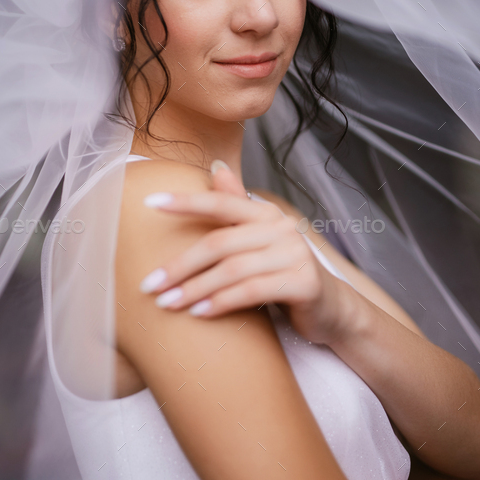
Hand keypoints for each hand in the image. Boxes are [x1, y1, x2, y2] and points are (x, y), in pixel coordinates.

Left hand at [139, 160, 356, 345]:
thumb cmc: (284, 273)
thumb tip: (216, 166)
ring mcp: (295, 255)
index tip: (150, 203)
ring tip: (167, 303)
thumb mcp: (259, 239)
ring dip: (195, 288)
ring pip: (232, 269)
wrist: (330, 309)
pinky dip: (222, 302)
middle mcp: (282, 228)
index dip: (185, 201)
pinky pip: (253, 291)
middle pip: (219, 243)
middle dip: (180, 265)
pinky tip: (200, 313)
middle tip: (149, 285)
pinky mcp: (304, 283)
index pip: (220, 202)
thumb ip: (236, 206)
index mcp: (265, 214)